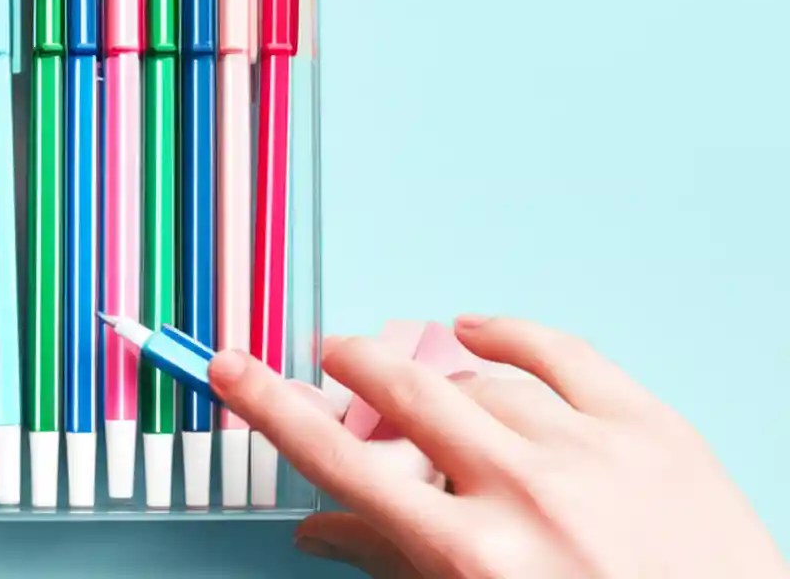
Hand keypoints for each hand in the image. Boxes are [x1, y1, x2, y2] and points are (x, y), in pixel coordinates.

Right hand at [210, 316, 788, 577]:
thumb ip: (390, 567)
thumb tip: (318, 534)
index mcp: (469, 555)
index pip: (342, 462)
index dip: (274, 408)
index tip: (234, 369)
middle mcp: (522, 492)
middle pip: (407, 393)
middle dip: (355, 364)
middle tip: (331, 352)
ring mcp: (591, 451)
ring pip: (481, 378)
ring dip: (437, 374)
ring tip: (423, 383)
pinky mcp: (650, 428)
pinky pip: (564, 353)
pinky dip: (511, 334)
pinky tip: (477, 329)